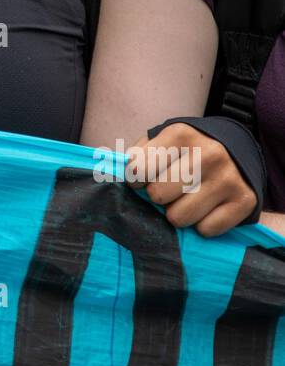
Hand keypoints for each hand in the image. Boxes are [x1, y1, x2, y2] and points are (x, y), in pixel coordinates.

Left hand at [125, 123, 256, 236]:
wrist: (235, 151)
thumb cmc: (186, 150)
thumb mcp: (162, 141)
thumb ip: (138, 155)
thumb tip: (120, 175)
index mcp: (180, 135)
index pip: (139, 170)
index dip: (135, 180)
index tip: (143, 180)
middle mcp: (207, 154)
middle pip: (158, 195)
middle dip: (158, 197)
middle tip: (169, 190)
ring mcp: (228, 178)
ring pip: (180, 217)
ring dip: (179, 214)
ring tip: (187, 199)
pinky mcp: (244, 201)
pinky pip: (206, 229)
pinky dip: (203, 224)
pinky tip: (208, 208)